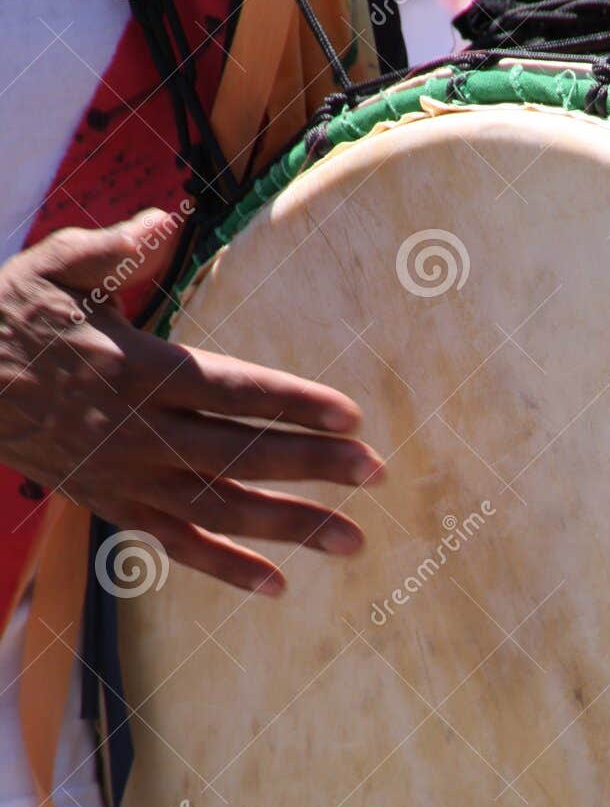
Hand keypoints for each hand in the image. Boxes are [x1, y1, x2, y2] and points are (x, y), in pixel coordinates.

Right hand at [0, 210, 383, 594]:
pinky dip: (228, 569)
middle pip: (244, 454)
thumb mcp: (58, 268)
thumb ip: (117, 249)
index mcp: (143, 369)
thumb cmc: (13, 317)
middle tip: (376, 473)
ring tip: (353, 541)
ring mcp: (132, 477)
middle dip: (314, 466)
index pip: (237, 391)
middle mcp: (144, 431)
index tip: (352, 417)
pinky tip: (278, 585)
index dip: (296, 405)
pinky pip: (179, 547)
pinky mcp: (116, 508)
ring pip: (223, 510)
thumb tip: (165, 220)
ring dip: (291, 527)